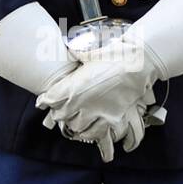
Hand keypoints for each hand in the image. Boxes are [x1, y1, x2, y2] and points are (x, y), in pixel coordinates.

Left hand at [35, 29, 164, 156]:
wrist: (139, 63)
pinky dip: (90, 134)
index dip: (46, 101)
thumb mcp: (91, 52)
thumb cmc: (115, 54)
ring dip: (74, 125)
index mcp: (73, 86)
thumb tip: (72, 49)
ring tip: (74, 122)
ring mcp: (96, 112)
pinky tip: (89, 132)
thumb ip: (78, 53)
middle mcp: (81, 102)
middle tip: (61, 111)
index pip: (50, 99)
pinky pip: (96, 133)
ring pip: (77, 127)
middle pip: (61, 116)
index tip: (43, 102)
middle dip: (60, 114)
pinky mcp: (111, 118)